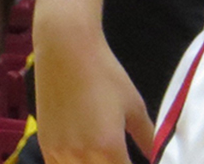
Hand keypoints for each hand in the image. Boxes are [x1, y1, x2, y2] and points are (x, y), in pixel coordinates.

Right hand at [30, 18, 154, 162]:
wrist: (66, 50)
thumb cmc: (105, 74)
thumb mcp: (134, 106)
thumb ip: (148, 137)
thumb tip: (158, 156)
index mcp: (108, 149)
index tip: (142, 162)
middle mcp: (81, 158)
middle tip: (122, 157)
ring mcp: (59, 154)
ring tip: (106, 157)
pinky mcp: (45, 146)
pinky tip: (86, 159)